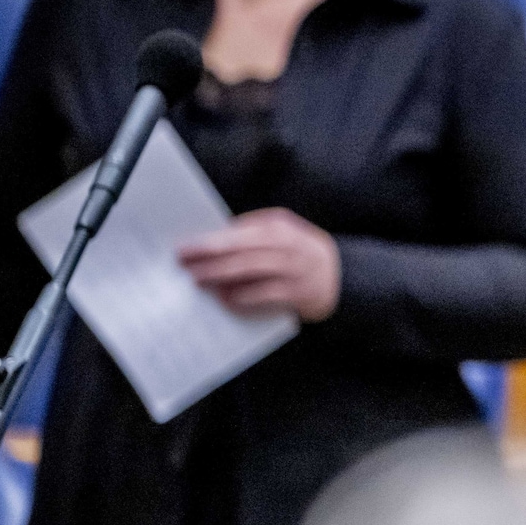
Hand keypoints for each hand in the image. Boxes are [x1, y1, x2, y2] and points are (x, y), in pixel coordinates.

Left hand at [178, 207, 340, 320]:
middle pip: (243, 248)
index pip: (240, 231)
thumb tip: (212, 242)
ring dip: (221, 275)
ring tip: (198, 279)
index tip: (186, 245)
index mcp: (280, 226)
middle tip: (184, 262)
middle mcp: (289, 244)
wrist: (341, 278)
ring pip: (252, 269)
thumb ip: (252, 234)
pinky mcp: (299, 293)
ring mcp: (296, 269)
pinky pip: (266, 294)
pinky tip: (225, 299)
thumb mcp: (282, 234)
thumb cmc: (300, 255)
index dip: (211, 238)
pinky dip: (244, 297)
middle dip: (210, 255)